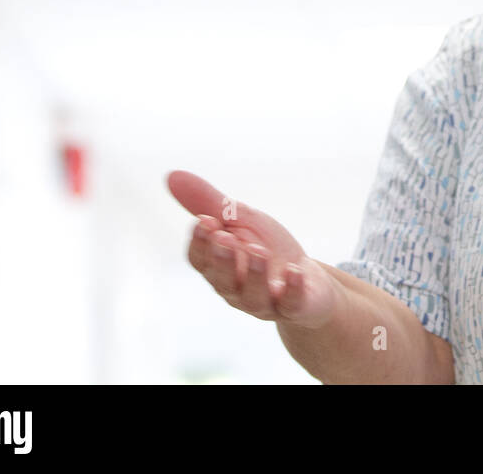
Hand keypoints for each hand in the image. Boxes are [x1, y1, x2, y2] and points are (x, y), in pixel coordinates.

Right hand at [167, 170, 338, 329]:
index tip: (205, 220)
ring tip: (258, 250)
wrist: (310, 281)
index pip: (200, 260)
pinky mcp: (295, 307)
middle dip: (222, 259)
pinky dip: (293, 289)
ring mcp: (266, 303)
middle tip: (224, 237)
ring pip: (253, 296)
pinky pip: (292, 303)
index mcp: (219, 268)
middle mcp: (237, 290)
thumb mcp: (241, 220)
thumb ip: (209, 202)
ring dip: (255, 273)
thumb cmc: (267, 248)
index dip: (200, 243)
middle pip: (223, 280)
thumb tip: (173, 175)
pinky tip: (294, 271)